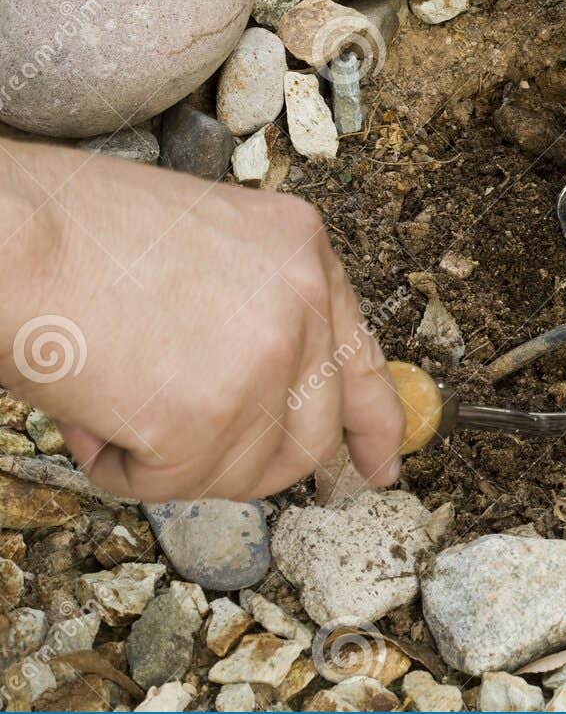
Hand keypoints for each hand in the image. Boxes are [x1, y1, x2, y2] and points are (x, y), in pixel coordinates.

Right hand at [0, 141, 403, 502]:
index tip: (380, 463)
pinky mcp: (208, 416)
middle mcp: (303, 301)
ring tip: (116, 403)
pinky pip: (172, 482)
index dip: (372, 421)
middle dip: (251, 461)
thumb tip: (259, 403)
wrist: (7, 231)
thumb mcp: (202, 246)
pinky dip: (123, 467)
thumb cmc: (73, 231)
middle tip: (184, 447)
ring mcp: (265, 359)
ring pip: (245, 469)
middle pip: (311, 432)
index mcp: (302, 250)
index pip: (360, 355)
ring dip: (174, 458)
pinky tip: (93, 416)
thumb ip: (251, 311)